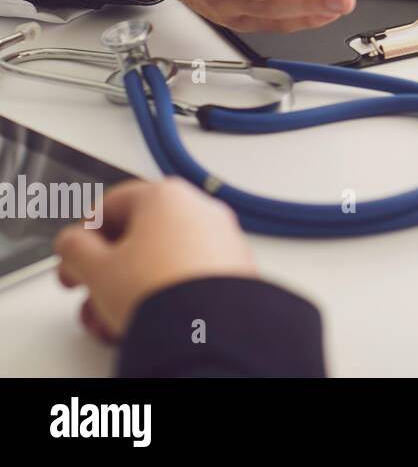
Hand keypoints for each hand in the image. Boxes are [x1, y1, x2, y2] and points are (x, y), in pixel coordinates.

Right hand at [53, 178, 257, 341]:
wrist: (207, 330)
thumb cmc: (157, 291)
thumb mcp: (96, 269)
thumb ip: (74, 248)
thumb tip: (74, 242)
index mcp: (166, 196)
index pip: (112, 203)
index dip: (84, 233)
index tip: (73, 256)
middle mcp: (200, 209)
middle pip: (138, 233)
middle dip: (105, 267)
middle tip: (88, 289)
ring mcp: (223, 238)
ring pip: (161, 258)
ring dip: (128, 285)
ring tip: (107, 317)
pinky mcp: (235, 267)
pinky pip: (188, 273)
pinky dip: (162, 291)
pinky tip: (143, 318)